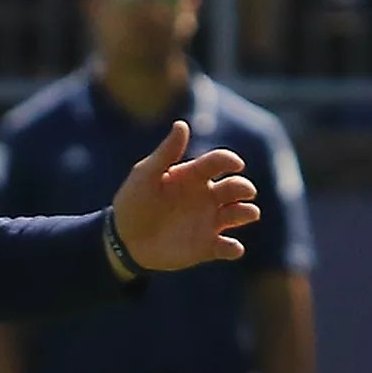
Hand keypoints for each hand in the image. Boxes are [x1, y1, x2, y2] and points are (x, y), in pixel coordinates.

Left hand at [110, 120, 258, 272]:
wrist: (124, 240)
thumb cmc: (133, 202)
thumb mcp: (145, 175)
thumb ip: (166, 153)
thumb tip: (182, 124)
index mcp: (194, 175)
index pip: (218, 162)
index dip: (230, 160)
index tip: (235, 164)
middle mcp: (207, 196)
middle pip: (235, 187)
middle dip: (244, 188)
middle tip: (245, 191)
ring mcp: (209, 221)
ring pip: (239, 214)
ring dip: (247, 213)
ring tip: (247, 213)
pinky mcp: (207, 246)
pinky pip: (227, 247)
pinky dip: (234, 248)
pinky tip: (232, 247)